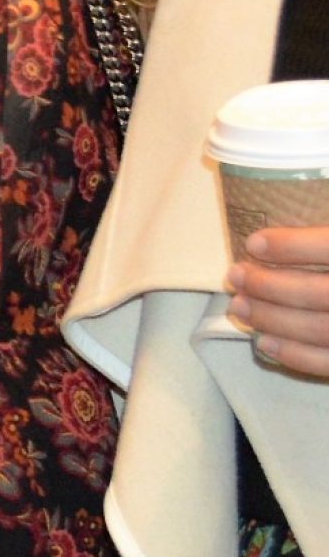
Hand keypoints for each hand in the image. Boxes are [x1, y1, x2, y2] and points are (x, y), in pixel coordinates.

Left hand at [230, 226, 328, 379]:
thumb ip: (325, 235)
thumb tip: (296, 200)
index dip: (294, 246)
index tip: (254, 242)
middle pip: (323, 293)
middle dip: (271, 286)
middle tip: (235, 275)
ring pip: (324, 330)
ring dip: (274, 320)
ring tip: (240, 306)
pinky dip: (296, 356)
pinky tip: (265, 342)